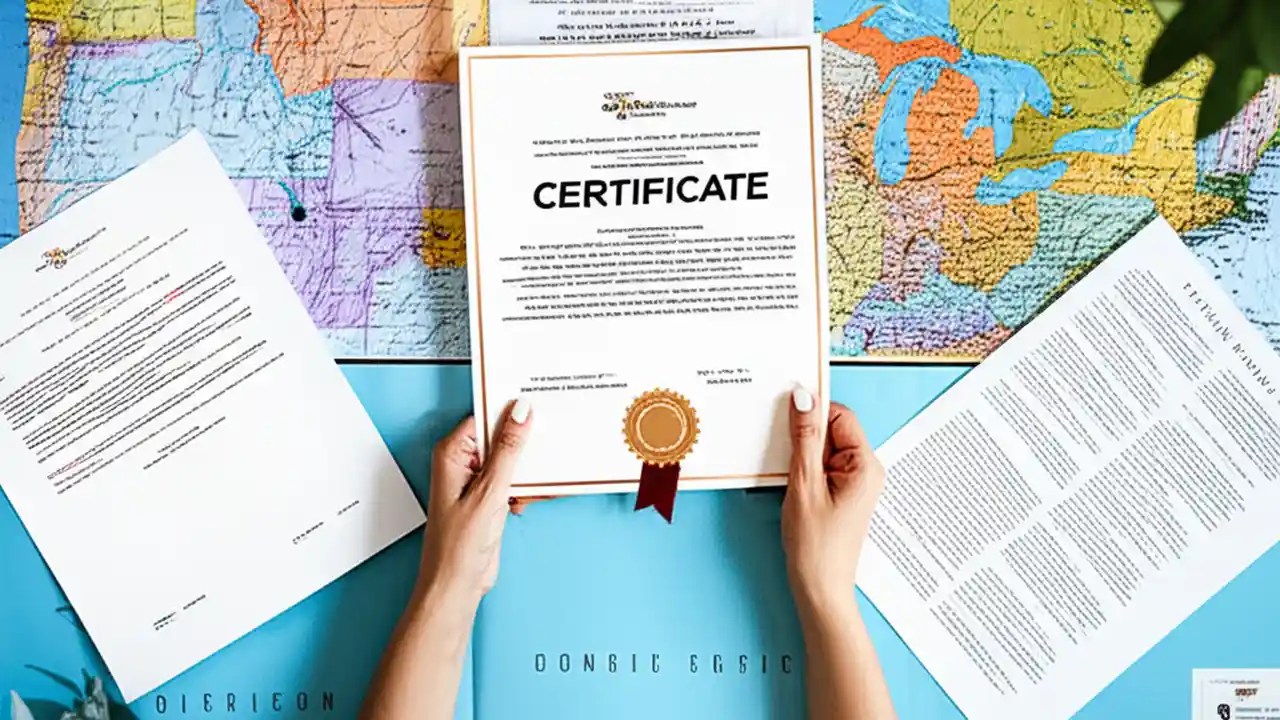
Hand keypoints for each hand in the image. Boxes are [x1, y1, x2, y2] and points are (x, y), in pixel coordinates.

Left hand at [417, 398, 531, 610]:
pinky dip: (525, 489)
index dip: (511, 412)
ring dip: (527, 471)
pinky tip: (526, 502)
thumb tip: (520, 411)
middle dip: (524, 445)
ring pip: (511, 460)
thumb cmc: (458, 545)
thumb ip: (508, 449)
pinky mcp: (489, 496)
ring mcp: (476, 480)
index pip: (485, 417)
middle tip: (546, 447)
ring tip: (534, 486)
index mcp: (452, 453)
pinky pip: (514, 480)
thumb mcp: (490, 491)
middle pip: (500, 436)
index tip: (538, 407)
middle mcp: (462, 462)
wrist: (458, 584)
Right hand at [781, 388, 884, 620]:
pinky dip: (803, 467)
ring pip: (823, 447)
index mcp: (864, 465)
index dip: (813, 410)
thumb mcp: (804, 484)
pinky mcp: (840, 493)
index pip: (840, 415)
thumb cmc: (815, 545)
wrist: (820, 588)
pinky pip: (821, 465)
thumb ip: (805, 437)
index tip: (785, 412)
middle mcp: (864, 470)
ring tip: (788, 475)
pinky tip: (791, 482)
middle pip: (832, 429)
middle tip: (782, 449)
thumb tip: (803, 397)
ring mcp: (853, 482)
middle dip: (804, 432)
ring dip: (801, 452)